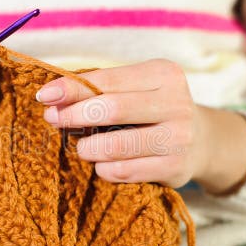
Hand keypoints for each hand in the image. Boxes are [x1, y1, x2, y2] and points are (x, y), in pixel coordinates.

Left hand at [36, 59, 245, 191]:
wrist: (202, 141)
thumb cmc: (153, 109)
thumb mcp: (136, 88)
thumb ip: (100, 88)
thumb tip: (51, 95)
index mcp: (164, 74)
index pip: (107, 79)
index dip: (72, 88)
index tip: (44, 95)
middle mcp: (176, 103)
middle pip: (110, 109)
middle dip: (74, 115)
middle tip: (54, 120)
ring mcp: (179, 137)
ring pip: (116, 145)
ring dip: (87, 147)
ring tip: (81, 147)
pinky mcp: (175, 168)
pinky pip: (124, 171)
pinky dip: (104, 169)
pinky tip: (101, 164)